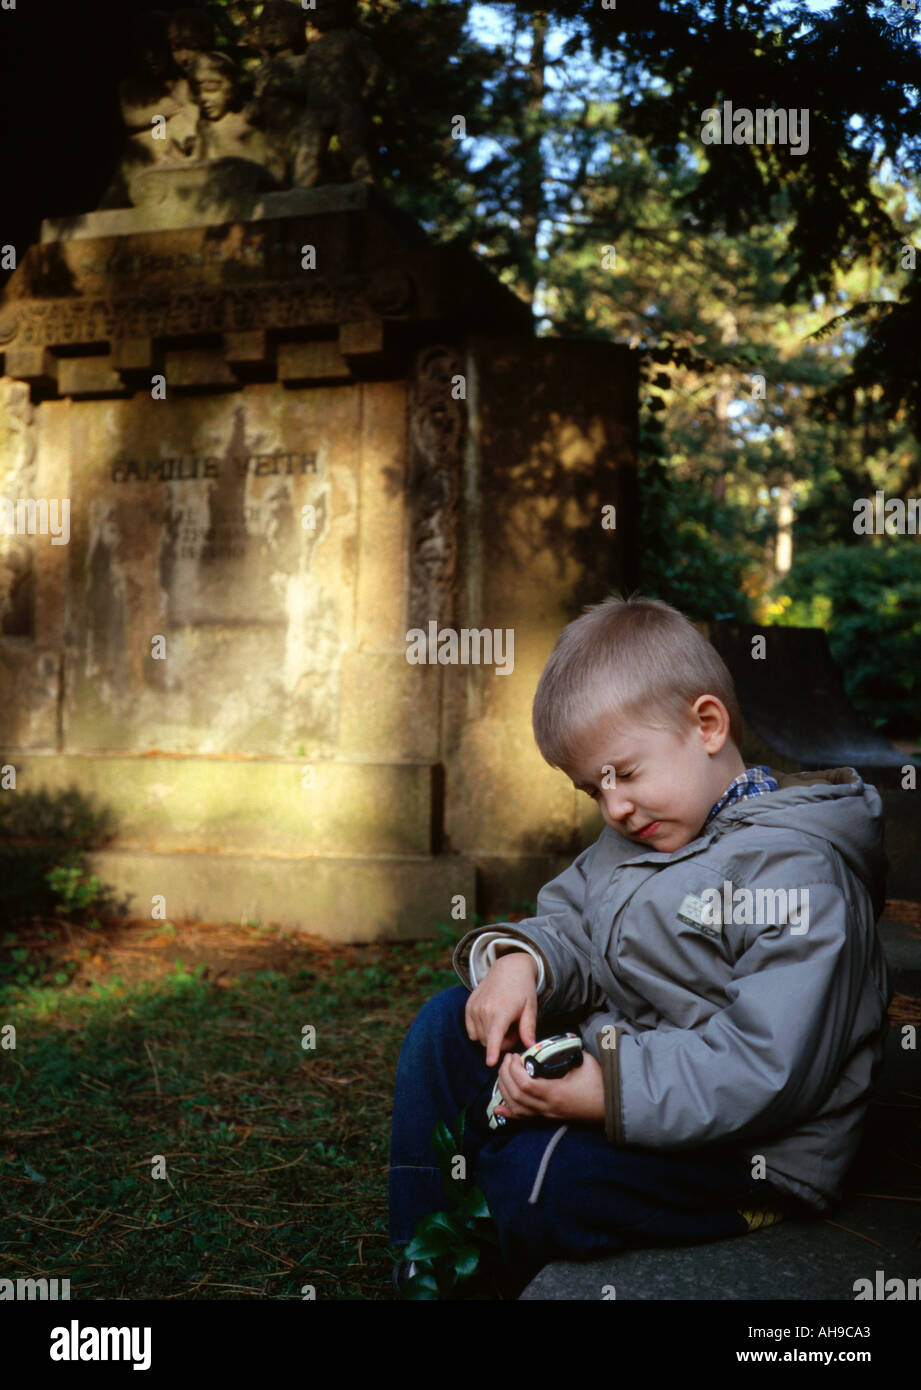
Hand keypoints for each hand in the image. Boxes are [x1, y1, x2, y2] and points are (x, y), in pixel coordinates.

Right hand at [465, 951, 538, 1067]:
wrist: (508, 968)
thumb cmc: (522, 989)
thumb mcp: (530, 1008)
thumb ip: (528, 1028)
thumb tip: (530, 1046)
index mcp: (501, 1011)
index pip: (495, 1036)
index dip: (493, 1051)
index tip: (490, 1062)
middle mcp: (484, 1010)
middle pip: (489, 1041)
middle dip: (501, 1042)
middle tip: (513, 1030)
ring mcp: (474, 1008)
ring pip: (479, 1037)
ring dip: (491, 1036)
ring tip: (503, 1023)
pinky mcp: (468, 1006)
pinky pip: (471, 1030)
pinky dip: (480, 1031)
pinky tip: (492, 1021)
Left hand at [493, 1047, 605, 1124]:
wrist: (609, 1106)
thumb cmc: (599, 1084)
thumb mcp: (584, 1061)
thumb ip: (566, 1050)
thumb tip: (552, 1041)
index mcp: (556, 1093)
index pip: (525, 1084)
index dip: (514, 1070)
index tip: (514, 1056)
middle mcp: (549, 1108)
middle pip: (517, 1096)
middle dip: (506, 1076)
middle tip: (507, 1059)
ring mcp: (548, 1115)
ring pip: (517, 1108)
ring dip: (504, 1090)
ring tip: (504, 1073)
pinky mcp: (548, 1118)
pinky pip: (525, 1119)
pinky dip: (509, 1112)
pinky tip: (498, 1107)